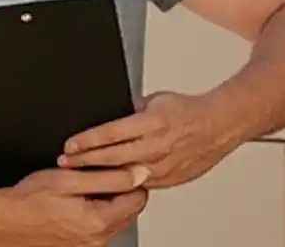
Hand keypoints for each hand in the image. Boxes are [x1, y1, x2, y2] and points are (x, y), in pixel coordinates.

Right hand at [0, 167, 149, 245]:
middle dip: (120, 191)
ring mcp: (90, 245)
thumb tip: (138, 173)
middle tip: (97, 176)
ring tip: (82, 189)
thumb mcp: (70, 179)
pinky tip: (76, 204)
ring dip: (108, 203)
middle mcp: (99, 239)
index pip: (139, 198)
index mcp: (100, 221)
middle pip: (130, 211)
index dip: (129, 178)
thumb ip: (109, 177)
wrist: (7, 220)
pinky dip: (96, 214)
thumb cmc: (31, 199)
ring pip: (116, 220)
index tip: (114, 168)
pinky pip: (100, 229)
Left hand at [57, 91, 243, 188]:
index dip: (86, 141)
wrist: (219, 126)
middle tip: (65, 162)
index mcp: (151, 123)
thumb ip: (129, 109)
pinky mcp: (169, 179)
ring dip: (99, 175)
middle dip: (84, 160)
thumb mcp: (154, 100)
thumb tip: (106, 111)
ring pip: (124, 174)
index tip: (69, 145)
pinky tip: (105, 183)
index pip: (111, 133)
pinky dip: (121, 184)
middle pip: (112, 156)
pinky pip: (139, 184)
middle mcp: (157, 146)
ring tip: (79, 174)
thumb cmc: (187, 111)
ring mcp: (163, 165)